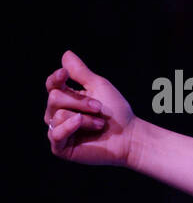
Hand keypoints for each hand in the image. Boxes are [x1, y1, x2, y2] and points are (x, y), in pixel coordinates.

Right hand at [45, 49, 139, 167]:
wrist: (130, 137)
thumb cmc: (117, 112)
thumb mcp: (99, 87)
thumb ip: (81, 72)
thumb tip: (66, 54)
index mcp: (66, 99)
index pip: (52, 85)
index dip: (56, 78)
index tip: (65, 73)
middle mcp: (58, 114)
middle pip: (54, 98)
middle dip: (80, 102)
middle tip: (99, 108)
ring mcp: (59, 130)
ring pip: (57, 115)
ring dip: (84, 118)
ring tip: (100, 124)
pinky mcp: (61, 148)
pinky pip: (55, 134)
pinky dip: (69, 127)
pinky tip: (80, 123)